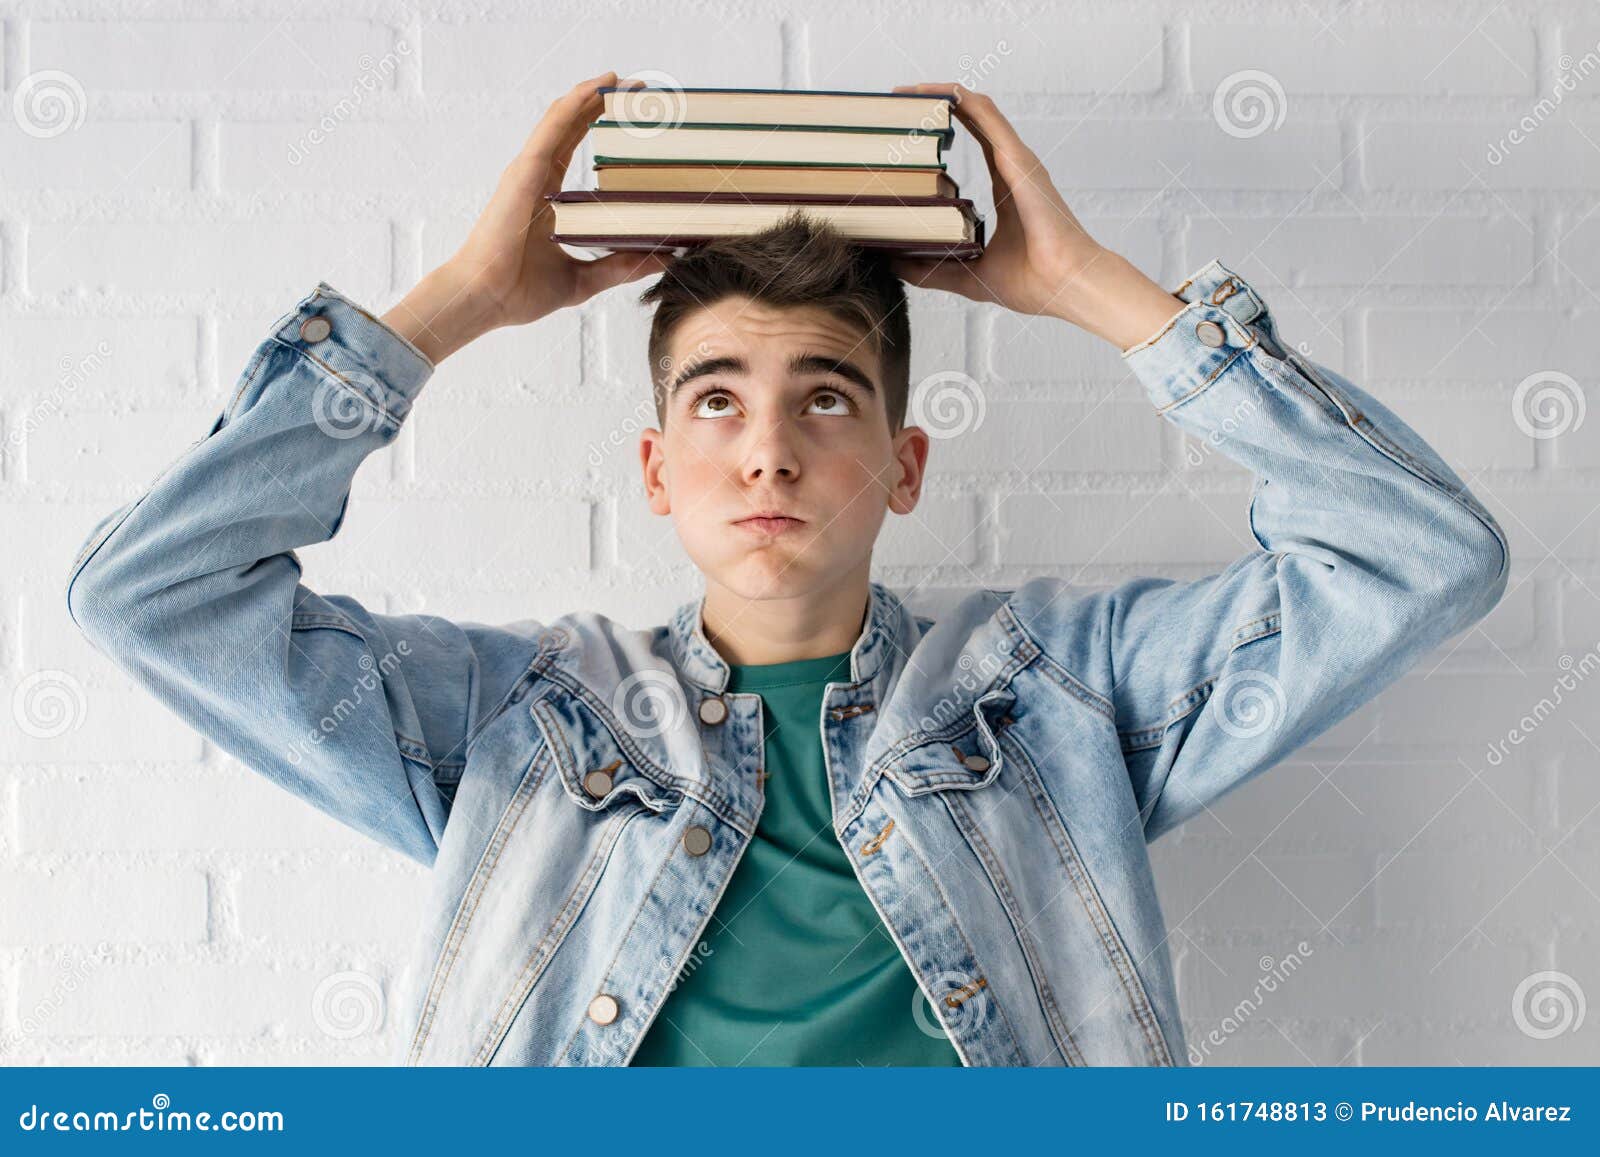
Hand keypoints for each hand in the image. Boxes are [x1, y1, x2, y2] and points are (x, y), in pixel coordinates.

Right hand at [383, 71, 671, 363]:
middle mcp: (536, 176)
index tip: (626, 111)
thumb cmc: (521, 292)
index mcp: (546, 195)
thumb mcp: (585, 278)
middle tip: (635, 87)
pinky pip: (552, 128)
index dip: (596, 121)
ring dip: (590, 94)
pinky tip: (597, 88)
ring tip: (621, 78)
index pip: (573, 145)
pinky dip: (575, 105)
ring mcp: (527, 171)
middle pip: (570, 124)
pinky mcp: (524, 172)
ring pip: (561, 118)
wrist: (487, 299)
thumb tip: (663, 259)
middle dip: (599, 101)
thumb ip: (621, 266)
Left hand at [887, 83, 1182, 350]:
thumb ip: (931, 269)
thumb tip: (894, 262)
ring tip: (908, 91)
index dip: (943, 130)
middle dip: (937, 105)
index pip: (973, 143)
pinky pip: (987, 115)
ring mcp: (1017, 160)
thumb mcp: (968, 274)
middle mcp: (1013, 167)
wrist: (1067, 286)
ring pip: (978, 109)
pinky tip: (935, 91)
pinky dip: (960, 99)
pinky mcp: (1018, 159)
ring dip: (943, 94)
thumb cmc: (1033, 283)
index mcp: (1006, 188)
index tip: (910, 126)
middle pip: (973, 119)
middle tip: (898, 102)